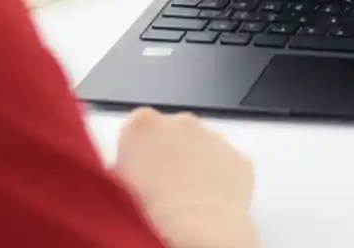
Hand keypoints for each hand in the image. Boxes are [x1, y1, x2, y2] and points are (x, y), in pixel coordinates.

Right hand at [115, 108, 258, 247]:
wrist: (194, 230)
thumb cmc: (149, 212)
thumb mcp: (114, 187)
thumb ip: (120, 169)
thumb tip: (124, 176)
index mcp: (143, 124)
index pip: (136, 129)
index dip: (136, 154)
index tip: (136, 176)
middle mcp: (182, 122)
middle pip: (171, 134)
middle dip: (167, 155)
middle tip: (160, 191)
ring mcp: (215, 138)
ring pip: (202, 148)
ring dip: (195, 166)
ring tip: (184, 201)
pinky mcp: (240, 159)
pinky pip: (226, 165)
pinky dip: (220, 179)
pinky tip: (208, 203)